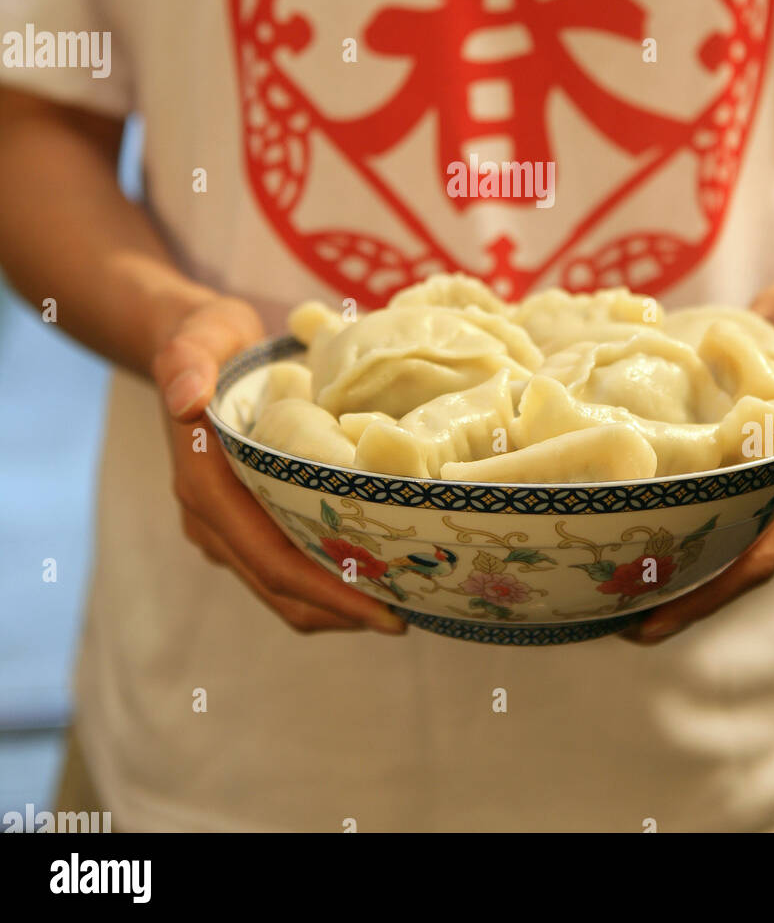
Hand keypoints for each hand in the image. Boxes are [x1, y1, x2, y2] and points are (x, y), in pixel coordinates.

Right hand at [151, 294, 406, 635]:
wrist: (196, 346)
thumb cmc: (206, 340)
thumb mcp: (197, 338)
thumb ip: (187, 363)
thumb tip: (186, 399)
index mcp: (205, 489)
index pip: (270, 559)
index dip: (325, 591)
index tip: (381, 608)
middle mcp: (214, 519)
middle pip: (282, 586)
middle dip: (343, 608)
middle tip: (410, 612)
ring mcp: (230, 524)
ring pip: (285, 585)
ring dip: (338, 600)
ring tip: (403, 597)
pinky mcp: (250, 516)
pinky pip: (289, 561)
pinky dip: (329, 574)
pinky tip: (376, 565)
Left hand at [625, 275, 773, 644]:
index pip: (767, 551)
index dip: (718, 588)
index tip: (667, 611)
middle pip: (736, 565)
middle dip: (685, 598)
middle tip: (623, 625)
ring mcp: (763, 491)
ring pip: (716, 547)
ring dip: (672, 575)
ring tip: (611, 603)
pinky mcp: (737, 473)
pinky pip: (703, 512)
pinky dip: (669, 531)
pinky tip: (622, 541)